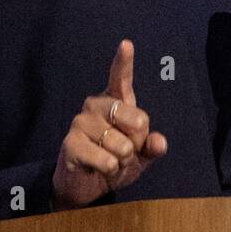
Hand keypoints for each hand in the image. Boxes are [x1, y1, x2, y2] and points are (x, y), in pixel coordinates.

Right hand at [51, 39, 168, 211]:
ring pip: (122, 145)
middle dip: (138, 145)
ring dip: (121, 162)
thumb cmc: (114, 163)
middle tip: (123, 152)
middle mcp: (95, 105)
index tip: (127, 44)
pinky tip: (96, 169)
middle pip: (137, 120)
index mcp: (115, 101)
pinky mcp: (70, 143)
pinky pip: (107, 160)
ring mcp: (81, 122)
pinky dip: (109, 171)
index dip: (124, 61)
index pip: (120, 78)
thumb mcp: (140, 157)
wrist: (85, 186)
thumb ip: (151, 147)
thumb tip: (160, 143)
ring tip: (108, 161)